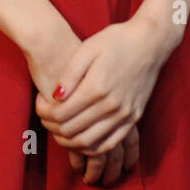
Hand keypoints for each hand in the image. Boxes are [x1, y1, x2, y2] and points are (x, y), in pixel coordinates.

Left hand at [34, 15, 175, 166]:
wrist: (150, 41)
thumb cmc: (116, 40)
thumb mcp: (88, 48)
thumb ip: (70, 74)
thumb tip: (55, 97)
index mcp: (97, 87)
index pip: (61, 114)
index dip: (44, 113)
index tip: (39, 104)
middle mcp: (112, 106)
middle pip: (72, 131)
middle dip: (52, 128)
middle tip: (44, 118)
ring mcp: (125, 115)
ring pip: (89, 144)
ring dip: (68, 142)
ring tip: (58, 129)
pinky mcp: (134, 118)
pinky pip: (110, 144)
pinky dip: (91, 148)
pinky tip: (80, 139)